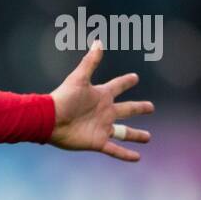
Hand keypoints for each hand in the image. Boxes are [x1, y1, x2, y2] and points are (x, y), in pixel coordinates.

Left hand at [49, 41, 153, 160]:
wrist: (49, 120)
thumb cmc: (63, 98)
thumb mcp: (79, 79)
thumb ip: (90, 62)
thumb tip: (98, 41)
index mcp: (101, 95)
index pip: (118, 86)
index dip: (126, 82)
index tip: (135, 77)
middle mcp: (104, 111)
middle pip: (126, 109)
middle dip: (138, 108)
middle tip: (151, 107)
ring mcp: (102, 127)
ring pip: (124, 132)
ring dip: (136, 135)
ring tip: (148, 137)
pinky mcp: (97, 142)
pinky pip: (115, 149)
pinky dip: (126, 154)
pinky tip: (137, 158)